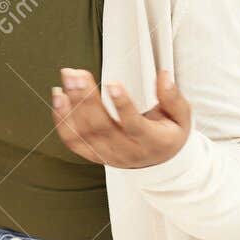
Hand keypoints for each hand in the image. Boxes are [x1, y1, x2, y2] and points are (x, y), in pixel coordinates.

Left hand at [51, 68, 191, 168]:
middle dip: (86, 99)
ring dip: (71, 106)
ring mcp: (107, 155)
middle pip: (102, 127)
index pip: (134, 125)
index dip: (122, 105)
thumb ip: (172, 97)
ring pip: (84, 133)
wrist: (158, 164)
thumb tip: (164, 76)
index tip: (111, 82)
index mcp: (151, 142)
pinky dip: (61, 120)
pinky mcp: (93, 155)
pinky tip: (58, 97)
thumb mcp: (180, 118)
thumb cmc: (168, 134)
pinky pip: (72, 141)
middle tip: (77, 75)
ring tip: (65, 80)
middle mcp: (127, 151)